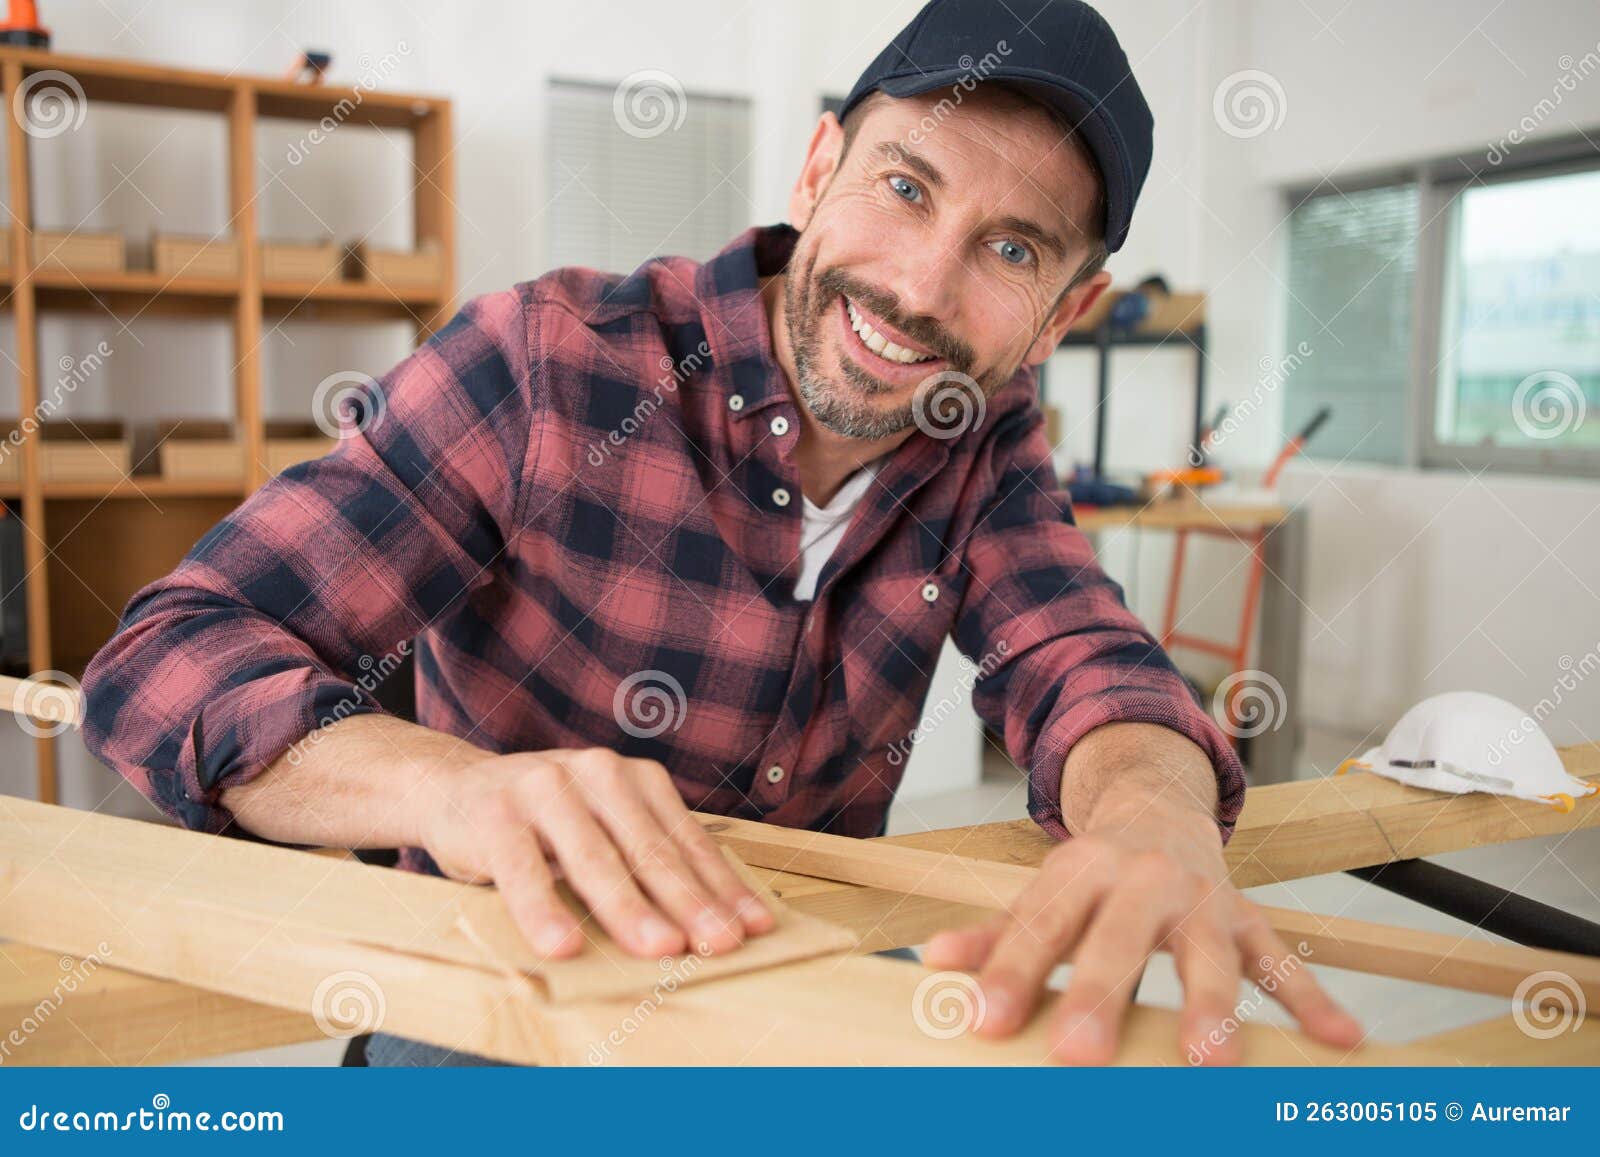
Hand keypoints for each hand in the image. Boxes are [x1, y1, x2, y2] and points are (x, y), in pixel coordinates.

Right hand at [421, 747, 773, 959]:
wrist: (455, 788)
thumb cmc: (545, 823)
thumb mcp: (605, 829)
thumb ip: (648, 861)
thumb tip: (712, 922)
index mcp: (636, 779)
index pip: (688, 841)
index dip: (723, 887)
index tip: (754, 928)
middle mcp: (598, 774)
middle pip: (651, 850)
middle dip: (690, 902)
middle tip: (720, 944)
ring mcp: (545, 788)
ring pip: (596, 858)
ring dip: (629, 908)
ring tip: (660, 948)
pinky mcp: (495, 814)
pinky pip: (523, 870)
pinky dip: (544, 910)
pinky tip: (564, 945)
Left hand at [924, 801, 1363, 1064]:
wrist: (1159, 813)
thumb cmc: (1094, 876)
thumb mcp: (1043, 894)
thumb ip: (997, 933)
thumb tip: (935, 964)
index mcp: (1082, 871)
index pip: (1041, 925)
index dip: (1010, 972)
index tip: (985, 1023)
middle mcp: (1144, 880)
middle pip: (1120, 941)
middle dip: (1099, 996)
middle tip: (1077, 1056)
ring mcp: (1203, 901)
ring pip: (1210, 954)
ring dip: (1212, 1007)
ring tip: (1211, 1062)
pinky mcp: (1250, 920)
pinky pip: (1283, 962)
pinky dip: (1312, 1001)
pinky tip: (1340, 1040)